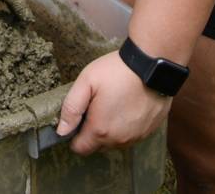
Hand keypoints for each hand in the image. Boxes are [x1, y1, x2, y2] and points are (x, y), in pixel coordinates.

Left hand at [56, 50, 171, 155]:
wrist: (152, 66)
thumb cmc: (117, 71)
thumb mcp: (86, 82)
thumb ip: (71, 108)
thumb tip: (62, 131)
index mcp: (100, 130)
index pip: (80, 148)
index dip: (75, 135)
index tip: (79, 117)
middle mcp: (119, 140)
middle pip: (98, 145)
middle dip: (92, 131)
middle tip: (96, 106)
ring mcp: (136, 137)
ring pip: (115, 141)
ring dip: (110, 129)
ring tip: (113, 103)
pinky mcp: (148, 131)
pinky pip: (131, 135)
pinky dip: (126, 126)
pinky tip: (127, 106)